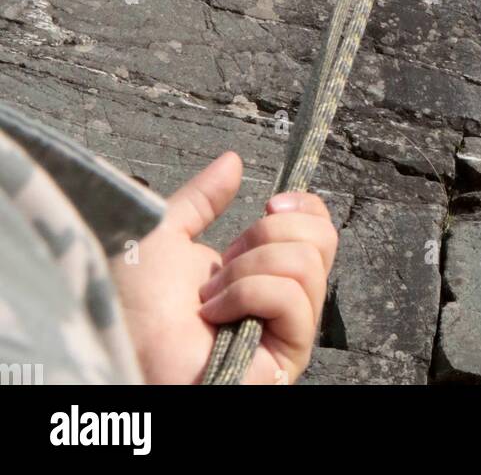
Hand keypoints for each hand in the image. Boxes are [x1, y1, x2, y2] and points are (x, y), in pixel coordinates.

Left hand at [111, 152, 337, 384]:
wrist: (117, 340)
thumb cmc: (133, 301)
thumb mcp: (168, 231)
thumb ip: (202, 198)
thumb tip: (233, 161)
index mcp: (266, 274)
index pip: (320, 230)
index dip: (303, 207)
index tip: (268, 204)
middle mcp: (285, 304)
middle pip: (323, 240)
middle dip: (268, 234)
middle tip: (227, 257)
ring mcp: (287, 334)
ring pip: (306, 265)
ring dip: (248, 267)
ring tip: (211, 293)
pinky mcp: (283, 359)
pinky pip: (290, 299)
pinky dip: (247, 293)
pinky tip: (214, 313)